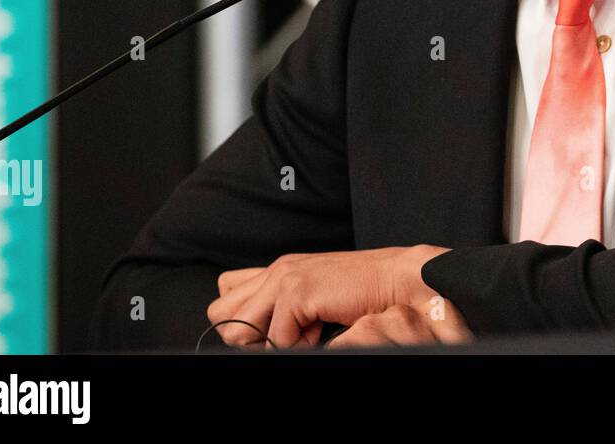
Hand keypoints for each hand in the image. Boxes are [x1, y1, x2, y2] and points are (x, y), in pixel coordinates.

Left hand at [208, 244, 450, 348]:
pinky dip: (300, 344)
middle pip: (220, 311)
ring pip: (239, 330)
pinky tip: (322, 327)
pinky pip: (277, 340)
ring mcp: (283, 278)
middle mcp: (275, 269)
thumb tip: (254, 336)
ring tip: (304, 331)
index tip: (276, 329)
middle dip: (246, 333)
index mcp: (277, 269)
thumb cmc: (361, 291)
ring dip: (270, 341)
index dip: (241, 320)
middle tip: (286, 334)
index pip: (226, 291)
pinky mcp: (296, 292)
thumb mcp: (312, 296)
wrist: (395, 280)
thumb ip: (281, 306)